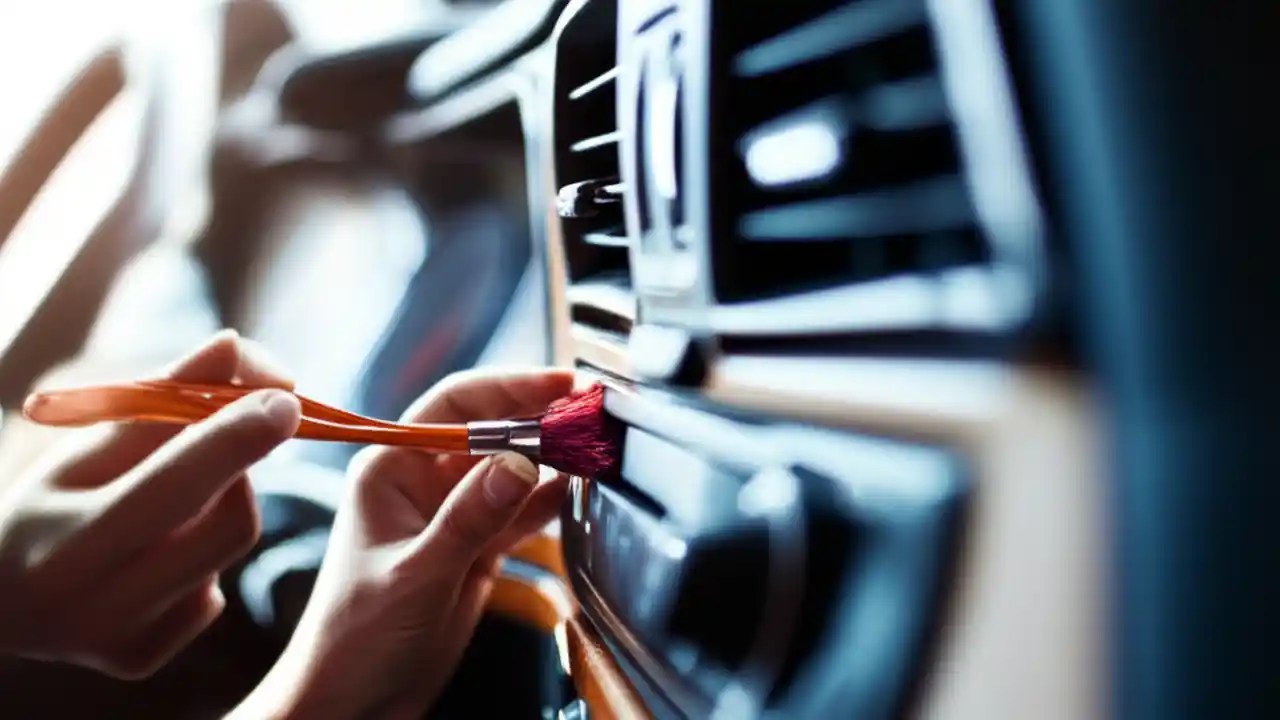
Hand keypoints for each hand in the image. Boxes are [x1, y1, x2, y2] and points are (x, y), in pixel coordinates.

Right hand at [0, 330, 300, 677]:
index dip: (235, 439)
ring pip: (228, 551)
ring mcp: (120, 643)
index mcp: (62, 541)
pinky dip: (200, 557)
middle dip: (248, 464)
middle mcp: (91, 607)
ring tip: (179, 493)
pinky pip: (212, 591)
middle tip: (262, 418)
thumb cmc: (52, 500)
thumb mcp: (86, 443)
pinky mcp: (142, 659)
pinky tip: (157, 552)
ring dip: (225, 502)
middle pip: (230, 527)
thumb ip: (160, 396)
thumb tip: (236, 347)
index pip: (173, 487)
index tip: (284, 396)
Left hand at [235, 369, 573, 719]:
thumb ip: (469, 519)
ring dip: (552, 456)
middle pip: (492, 430)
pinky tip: (577, 488)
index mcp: (392, 468)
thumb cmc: (357, 640)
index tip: (560, 384)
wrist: (355, 703)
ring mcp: (452, 514)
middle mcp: (423, 482)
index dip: (511, 387)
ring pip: (512, 467)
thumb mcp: (416, 575)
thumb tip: (521, 463)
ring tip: (595, 444)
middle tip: (591, 414)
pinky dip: (549, 499)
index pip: (456, 405)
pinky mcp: (475, 547)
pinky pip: (520, 510)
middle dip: (541, 419)